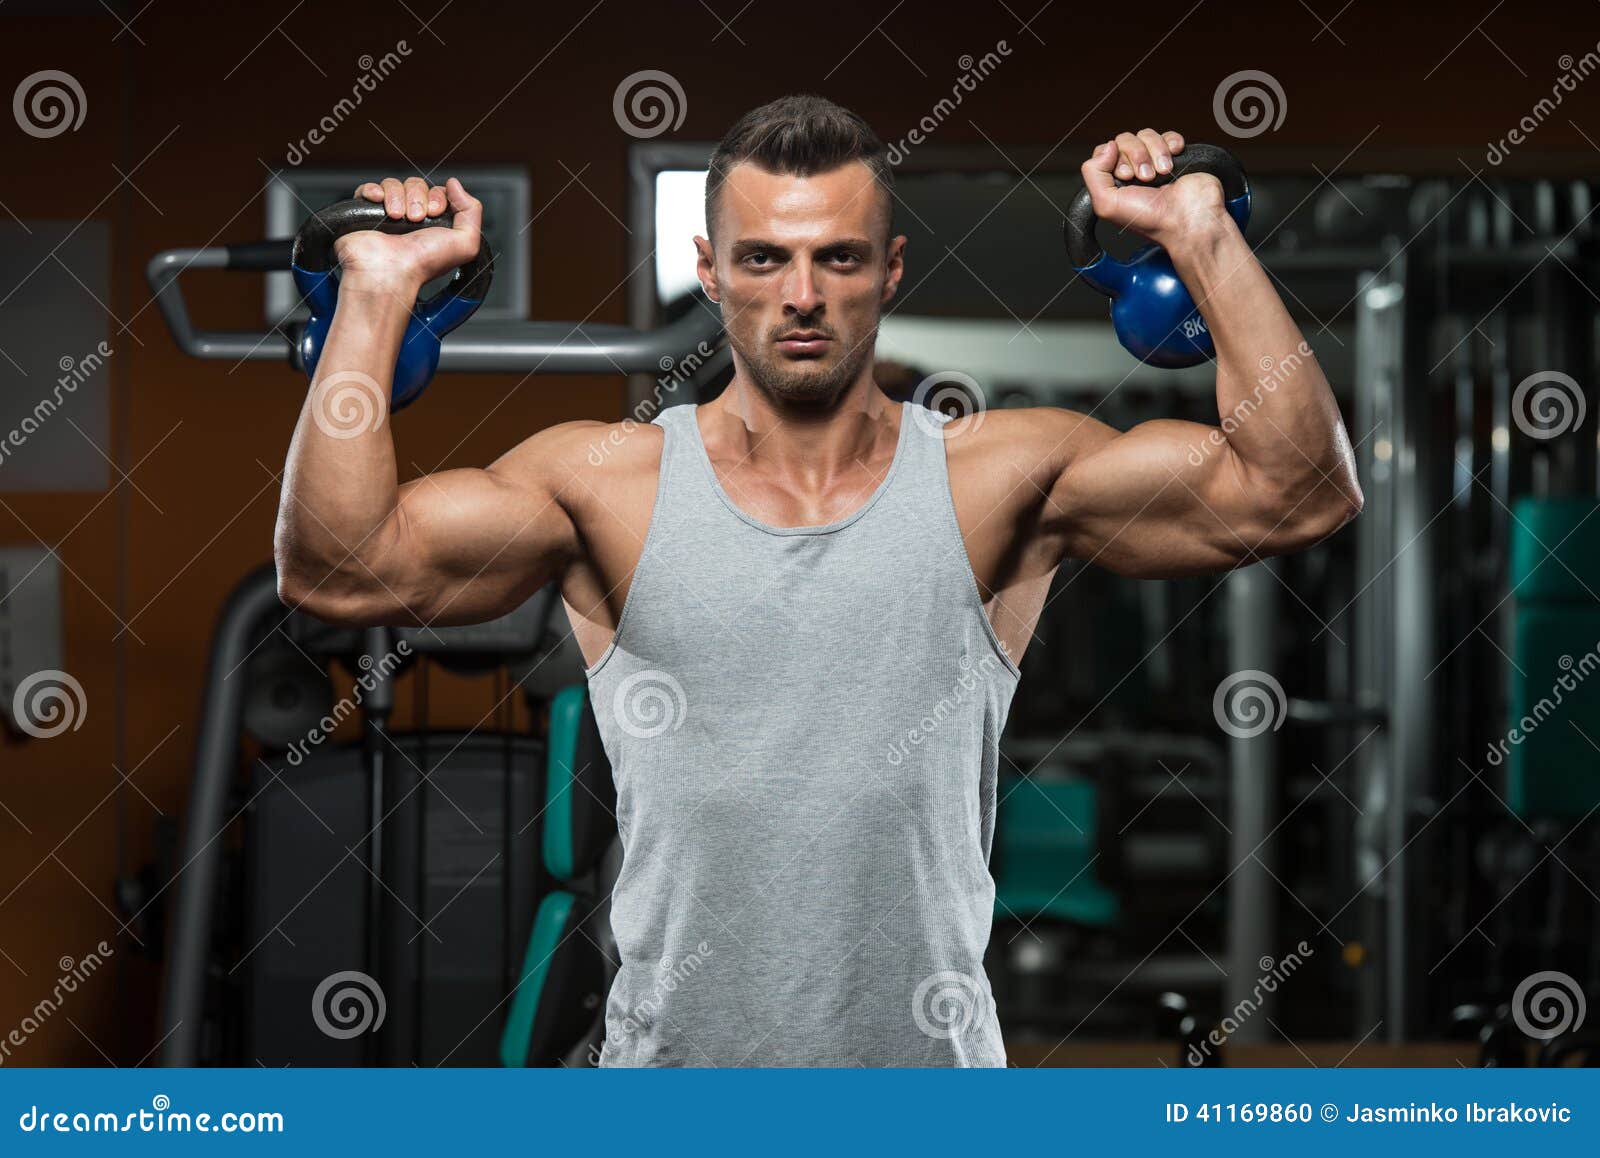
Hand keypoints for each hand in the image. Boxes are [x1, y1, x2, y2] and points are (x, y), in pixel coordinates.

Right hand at [334, 176, 482, 298]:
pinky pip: (369, 189)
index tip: (434, 213)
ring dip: (397, 196)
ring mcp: (387, 215)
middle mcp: (411, 219)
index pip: (437, 192)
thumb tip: (455, 184)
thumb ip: (472, 211)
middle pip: (416, 184)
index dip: (438, 197)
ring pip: (393, 184)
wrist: (390, 270)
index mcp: (434, 225)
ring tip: (397, 217)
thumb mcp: (466, 243)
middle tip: (416, 219)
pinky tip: (379, 202)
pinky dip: (374, 190)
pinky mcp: (364, 214)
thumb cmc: (424, 263)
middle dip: (418, 197)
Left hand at [1080, 129, 1225, 247]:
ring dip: (1155, 152)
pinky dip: (1171, 143)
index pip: (1105, 152)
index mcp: (1115, 182)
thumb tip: (1106, 146)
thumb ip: (1093, 174)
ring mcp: (1155, 162)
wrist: (1188, 218)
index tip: (1127, 176)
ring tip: (1163, 173)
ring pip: (1147, 135)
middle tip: (1147, 178)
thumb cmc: (1150, 220)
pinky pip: (1168, 135)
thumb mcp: (1107, 204)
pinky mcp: (1176, 156)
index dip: (1115, 159)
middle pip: (1125, 140)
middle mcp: (1133, 171)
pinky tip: (1174, 160)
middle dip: (1136, 156)